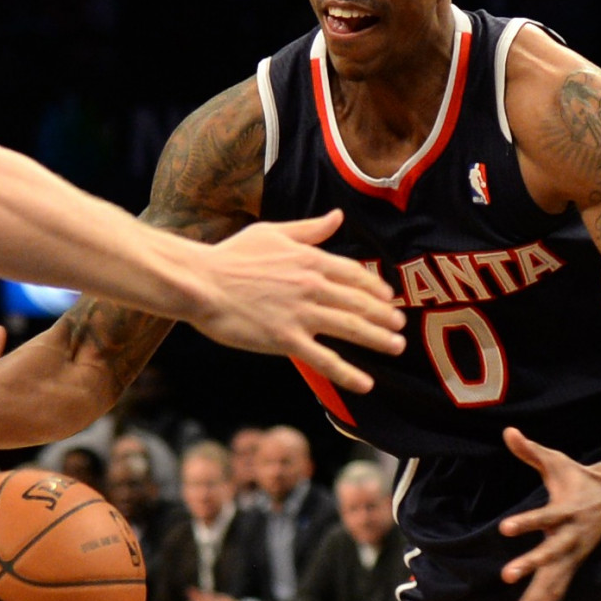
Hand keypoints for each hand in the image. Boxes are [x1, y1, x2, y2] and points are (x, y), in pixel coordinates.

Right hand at [189, 213, 403, 393]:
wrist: (201, 283)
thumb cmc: (230, 256)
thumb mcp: (272, 232)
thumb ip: (309, 229)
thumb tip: (338, 217)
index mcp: (310, 259)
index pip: (354, 274)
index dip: (375, 288)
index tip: (388, 298)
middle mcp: (312, 285)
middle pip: (360, 302)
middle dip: (384, 315)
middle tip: (400, 326)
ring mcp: (301, 313)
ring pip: (351, 328)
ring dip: (379, 339)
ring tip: (396, 347)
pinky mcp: (286, 339)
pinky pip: (325, 359)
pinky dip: (349, 373)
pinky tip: (366, 383)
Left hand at [497, 427, 600, 600]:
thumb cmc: (580, 477)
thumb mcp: (556, 460)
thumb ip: (530, 450)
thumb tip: (508, 430)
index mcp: (566, 511)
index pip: (544, 517)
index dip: (526, 522)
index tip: (505, 528)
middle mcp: (570, 538)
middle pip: (550, 555)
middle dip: (530, 566)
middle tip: (507, 576)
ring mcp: (572, 555)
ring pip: (554, 582)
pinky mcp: (570, 566)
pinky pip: (556, 590)